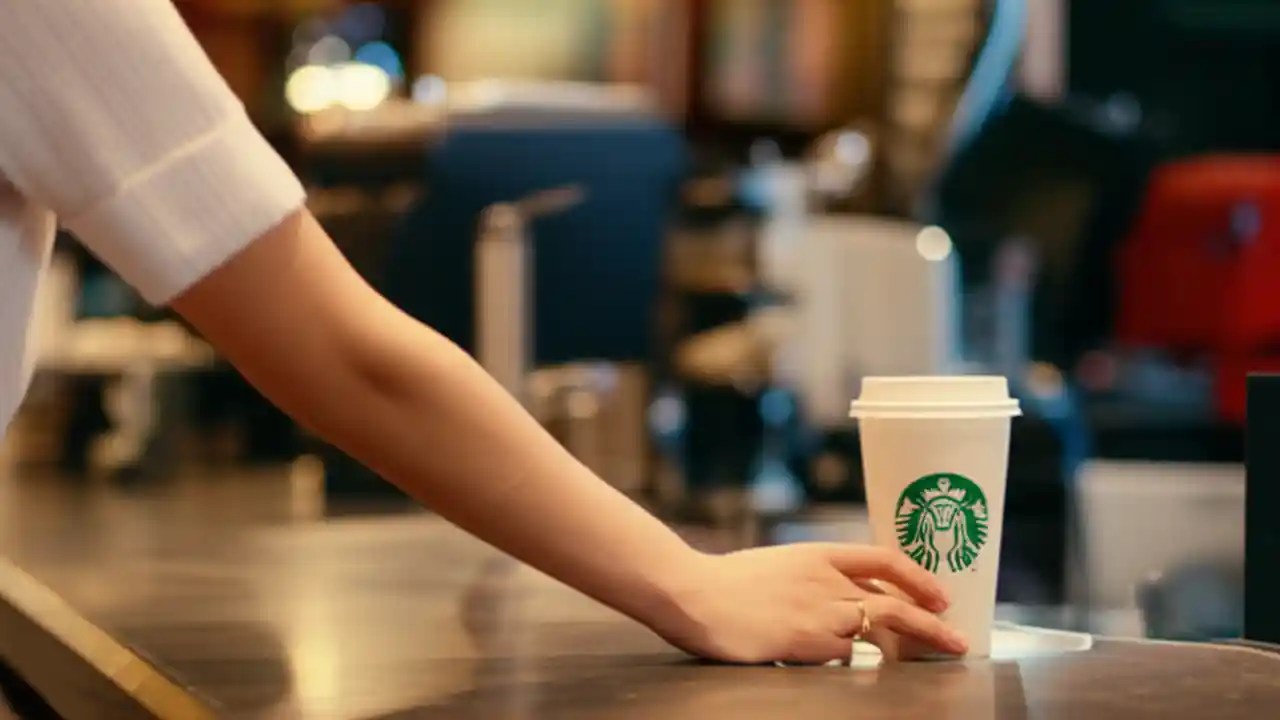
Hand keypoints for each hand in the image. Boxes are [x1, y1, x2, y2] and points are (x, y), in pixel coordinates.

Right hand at [649, 544, 967, 663]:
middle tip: (958, 639)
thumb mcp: (778, 565)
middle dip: (931, 625)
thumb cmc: (725, 581)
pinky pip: (838, 656)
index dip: (918, 578)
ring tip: (921, 654)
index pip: (883, 560)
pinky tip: (816, 654)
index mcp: (818, 553)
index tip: (941, 596)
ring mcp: (819, 613)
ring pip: (870, 634)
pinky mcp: (808, 643)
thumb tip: (843, 600)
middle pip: (893, 604)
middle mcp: (827, 581)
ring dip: (891, 646)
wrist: (693, 592)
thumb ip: (813, 578)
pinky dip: (837, 659)